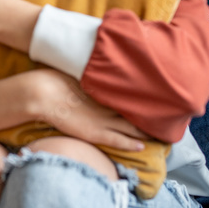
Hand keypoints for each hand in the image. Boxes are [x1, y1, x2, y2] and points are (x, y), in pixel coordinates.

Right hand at [28, 68, 147, 150]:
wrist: (44, 93)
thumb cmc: (55, 80)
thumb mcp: (75, 70)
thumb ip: (87, 71)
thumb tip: (95, 61)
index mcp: (103, 89)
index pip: (129, 94)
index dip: (142, 96)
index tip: (155, 96)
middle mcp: (107, 105)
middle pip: (133, 110)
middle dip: (148, 113)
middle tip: (164, 115)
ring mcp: (102, 120)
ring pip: (130, 126)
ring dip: (144, 130)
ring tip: (159, 133)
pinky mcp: (96, 133)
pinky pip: (118, 140)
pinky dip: (130, 143)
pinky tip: (142, 146)